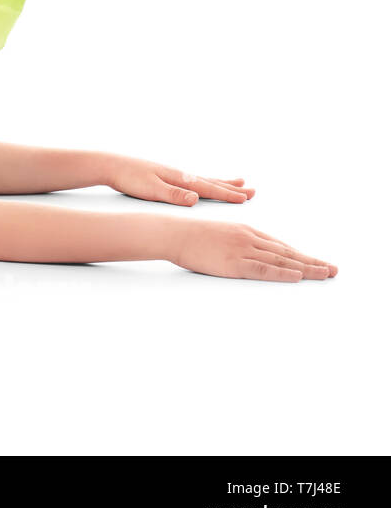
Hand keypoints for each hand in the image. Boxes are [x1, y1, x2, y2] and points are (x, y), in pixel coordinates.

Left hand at [107, 156, 254, 206]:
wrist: (111, 165)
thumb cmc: (129, 178)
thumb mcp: (151, 189)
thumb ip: (174, 194)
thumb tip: (196, 198)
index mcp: (179, 179)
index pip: (208, 188)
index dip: (227, 194)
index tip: (246, 198)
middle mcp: (180, 175)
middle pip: (212, 182)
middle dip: (232, 188)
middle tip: (253, 190)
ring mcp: (174, 174)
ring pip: (204, 179)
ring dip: (222, 182)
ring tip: (239, 181)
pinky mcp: (166, 176)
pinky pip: (193, 180)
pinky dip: (206, 181)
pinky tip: (205, 182)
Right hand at [169, 219, 336, 281]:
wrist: (174, 233)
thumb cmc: (191, 235)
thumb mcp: (219, 234)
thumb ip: (235, 242)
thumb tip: (246, 254)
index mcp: (246, 231)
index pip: (280, 246)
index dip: (300, 255)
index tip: (316, 261)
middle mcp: (250, 238)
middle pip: (287, 253)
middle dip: (312, 261)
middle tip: (333, 269)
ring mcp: (243, 250)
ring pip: (282, 261)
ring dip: (306, 268)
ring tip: (325, 274)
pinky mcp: (235, 263)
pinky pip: (264, 270)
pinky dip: (283, 273)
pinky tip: (298, 276)